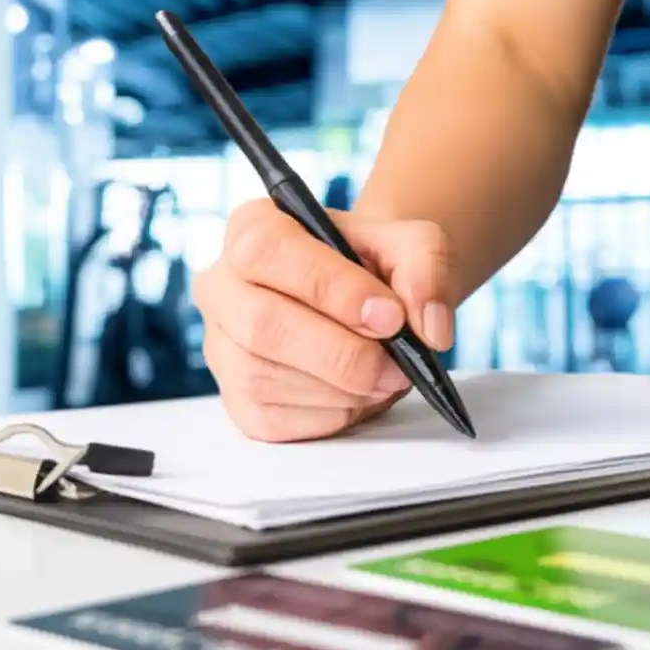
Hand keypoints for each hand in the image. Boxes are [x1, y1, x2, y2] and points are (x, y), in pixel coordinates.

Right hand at [193, 199, 458, 441]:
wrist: (366, 302)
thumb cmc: (373, 266)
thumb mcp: (412, 243)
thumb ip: (427, 267)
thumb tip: (429, 328)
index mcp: (251, 229)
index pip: (265, 251)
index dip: (327, 287)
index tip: (388, 315)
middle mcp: (221, 287)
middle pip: (261, 325)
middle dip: (342, 354)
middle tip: (397, 365)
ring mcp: (221, 348)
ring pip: (265, 378)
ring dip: (340, 390)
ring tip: (384, 378)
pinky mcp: (236, 401)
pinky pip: (272, 420)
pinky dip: (328, 415)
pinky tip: (355, 395)